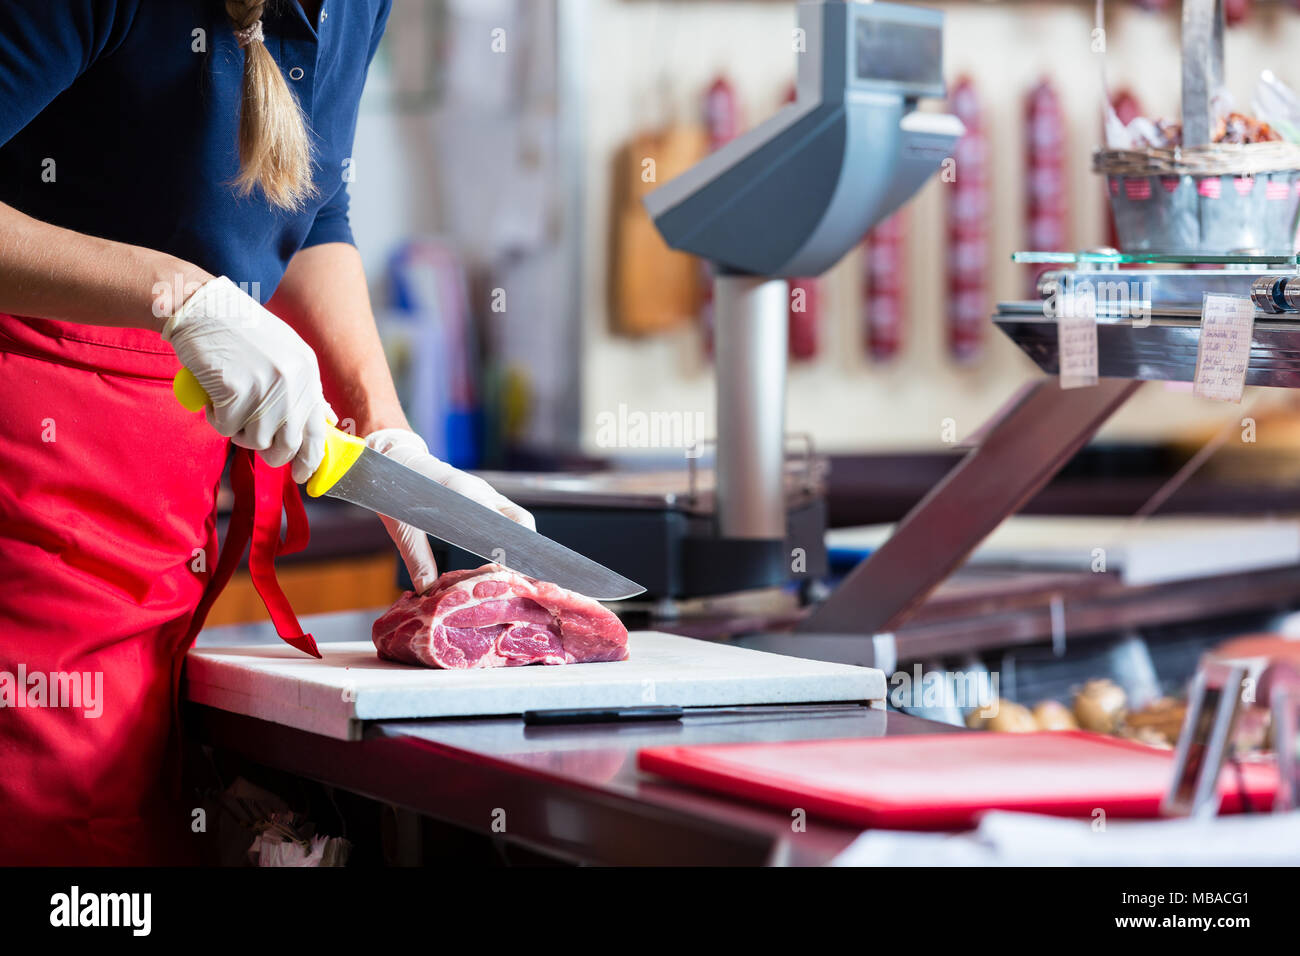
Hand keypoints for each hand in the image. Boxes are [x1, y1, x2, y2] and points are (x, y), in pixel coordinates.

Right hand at [163, 276, 331, 482]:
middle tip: (248, 435)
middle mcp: (294, 381)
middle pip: (286, 445)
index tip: (301, 475)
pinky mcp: (236, 388)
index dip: (308, 459)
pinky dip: (214, 416)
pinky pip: (224, 426)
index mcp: (308, 372)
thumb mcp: (284, 355)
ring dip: (236, 428)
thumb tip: (325, 422)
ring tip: (228, 400)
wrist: (203, 307)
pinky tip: (213, 391)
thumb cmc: (240, 333)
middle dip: (267, 451)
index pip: (317, 431)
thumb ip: (302, 389)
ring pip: (253, 439)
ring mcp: (266, 385)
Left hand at [366, 428, 535, 593]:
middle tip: (521, 574)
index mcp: (463, 494)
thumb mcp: (404, 529)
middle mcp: (480, 491)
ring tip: (514, 569)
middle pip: (519, 519)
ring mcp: (484, 490)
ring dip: (519, 540)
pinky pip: (504, 512)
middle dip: (526, 546)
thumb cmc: (398, 491)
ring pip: (515, 515)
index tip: (513, 571)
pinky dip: (509, 532)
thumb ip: (417, 560)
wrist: (395, 461)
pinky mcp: (481, 493)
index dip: (510, 548)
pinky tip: (501, 553)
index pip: (499, 522)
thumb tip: (427, 592)